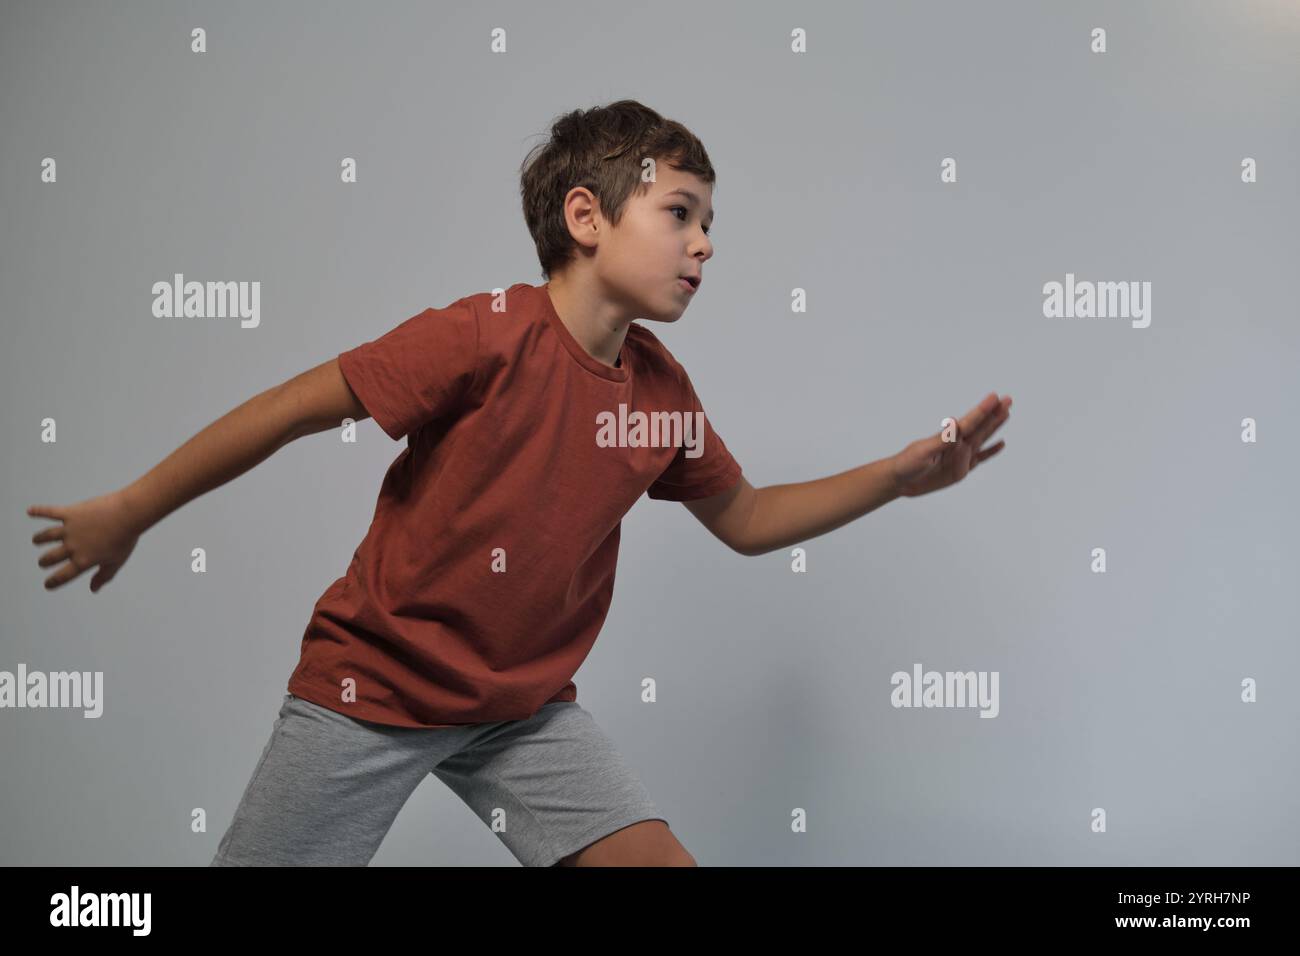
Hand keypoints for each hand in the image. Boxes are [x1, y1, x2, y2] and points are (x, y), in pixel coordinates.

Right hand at [27, 490, 141, 591]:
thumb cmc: (126, 538)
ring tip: (36, 540)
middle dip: (45, 561)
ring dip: (39, 539)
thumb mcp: (117, 561)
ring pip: (46, 536)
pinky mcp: (70, 513)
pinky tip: (30, 511)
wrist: (129, 514)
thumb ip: (104, 576)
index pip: (63, 576)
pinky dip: (39, 511)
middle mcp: (72, 547)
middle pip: (50, 557)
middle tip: (43, 561)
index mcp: (84, 561)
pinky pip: (50, 512)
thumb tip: (93, 589)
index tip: (47, 584)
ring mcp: (69, 529)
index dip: (53, 582)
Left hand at [890, 392, 1011, 497]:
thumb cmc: (907, 463)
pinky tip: (1000, 443)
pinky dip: (991, 451)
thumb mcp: (924, 452)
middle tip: (1008, 399)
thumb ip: (943, 440)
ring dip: (994, 426)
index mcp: (948, 438)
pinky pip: (980, 458)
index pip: (970, 421)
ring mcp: (960, 456)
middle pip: (980, 427)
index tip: (995, 397)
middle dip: (994, 414)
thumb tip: (957, 424)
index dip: (983, 410)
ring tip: (1006, 413)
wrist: (900, 480)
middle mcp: (957, 444)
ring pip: (982, 438)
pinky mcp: (961, 469)